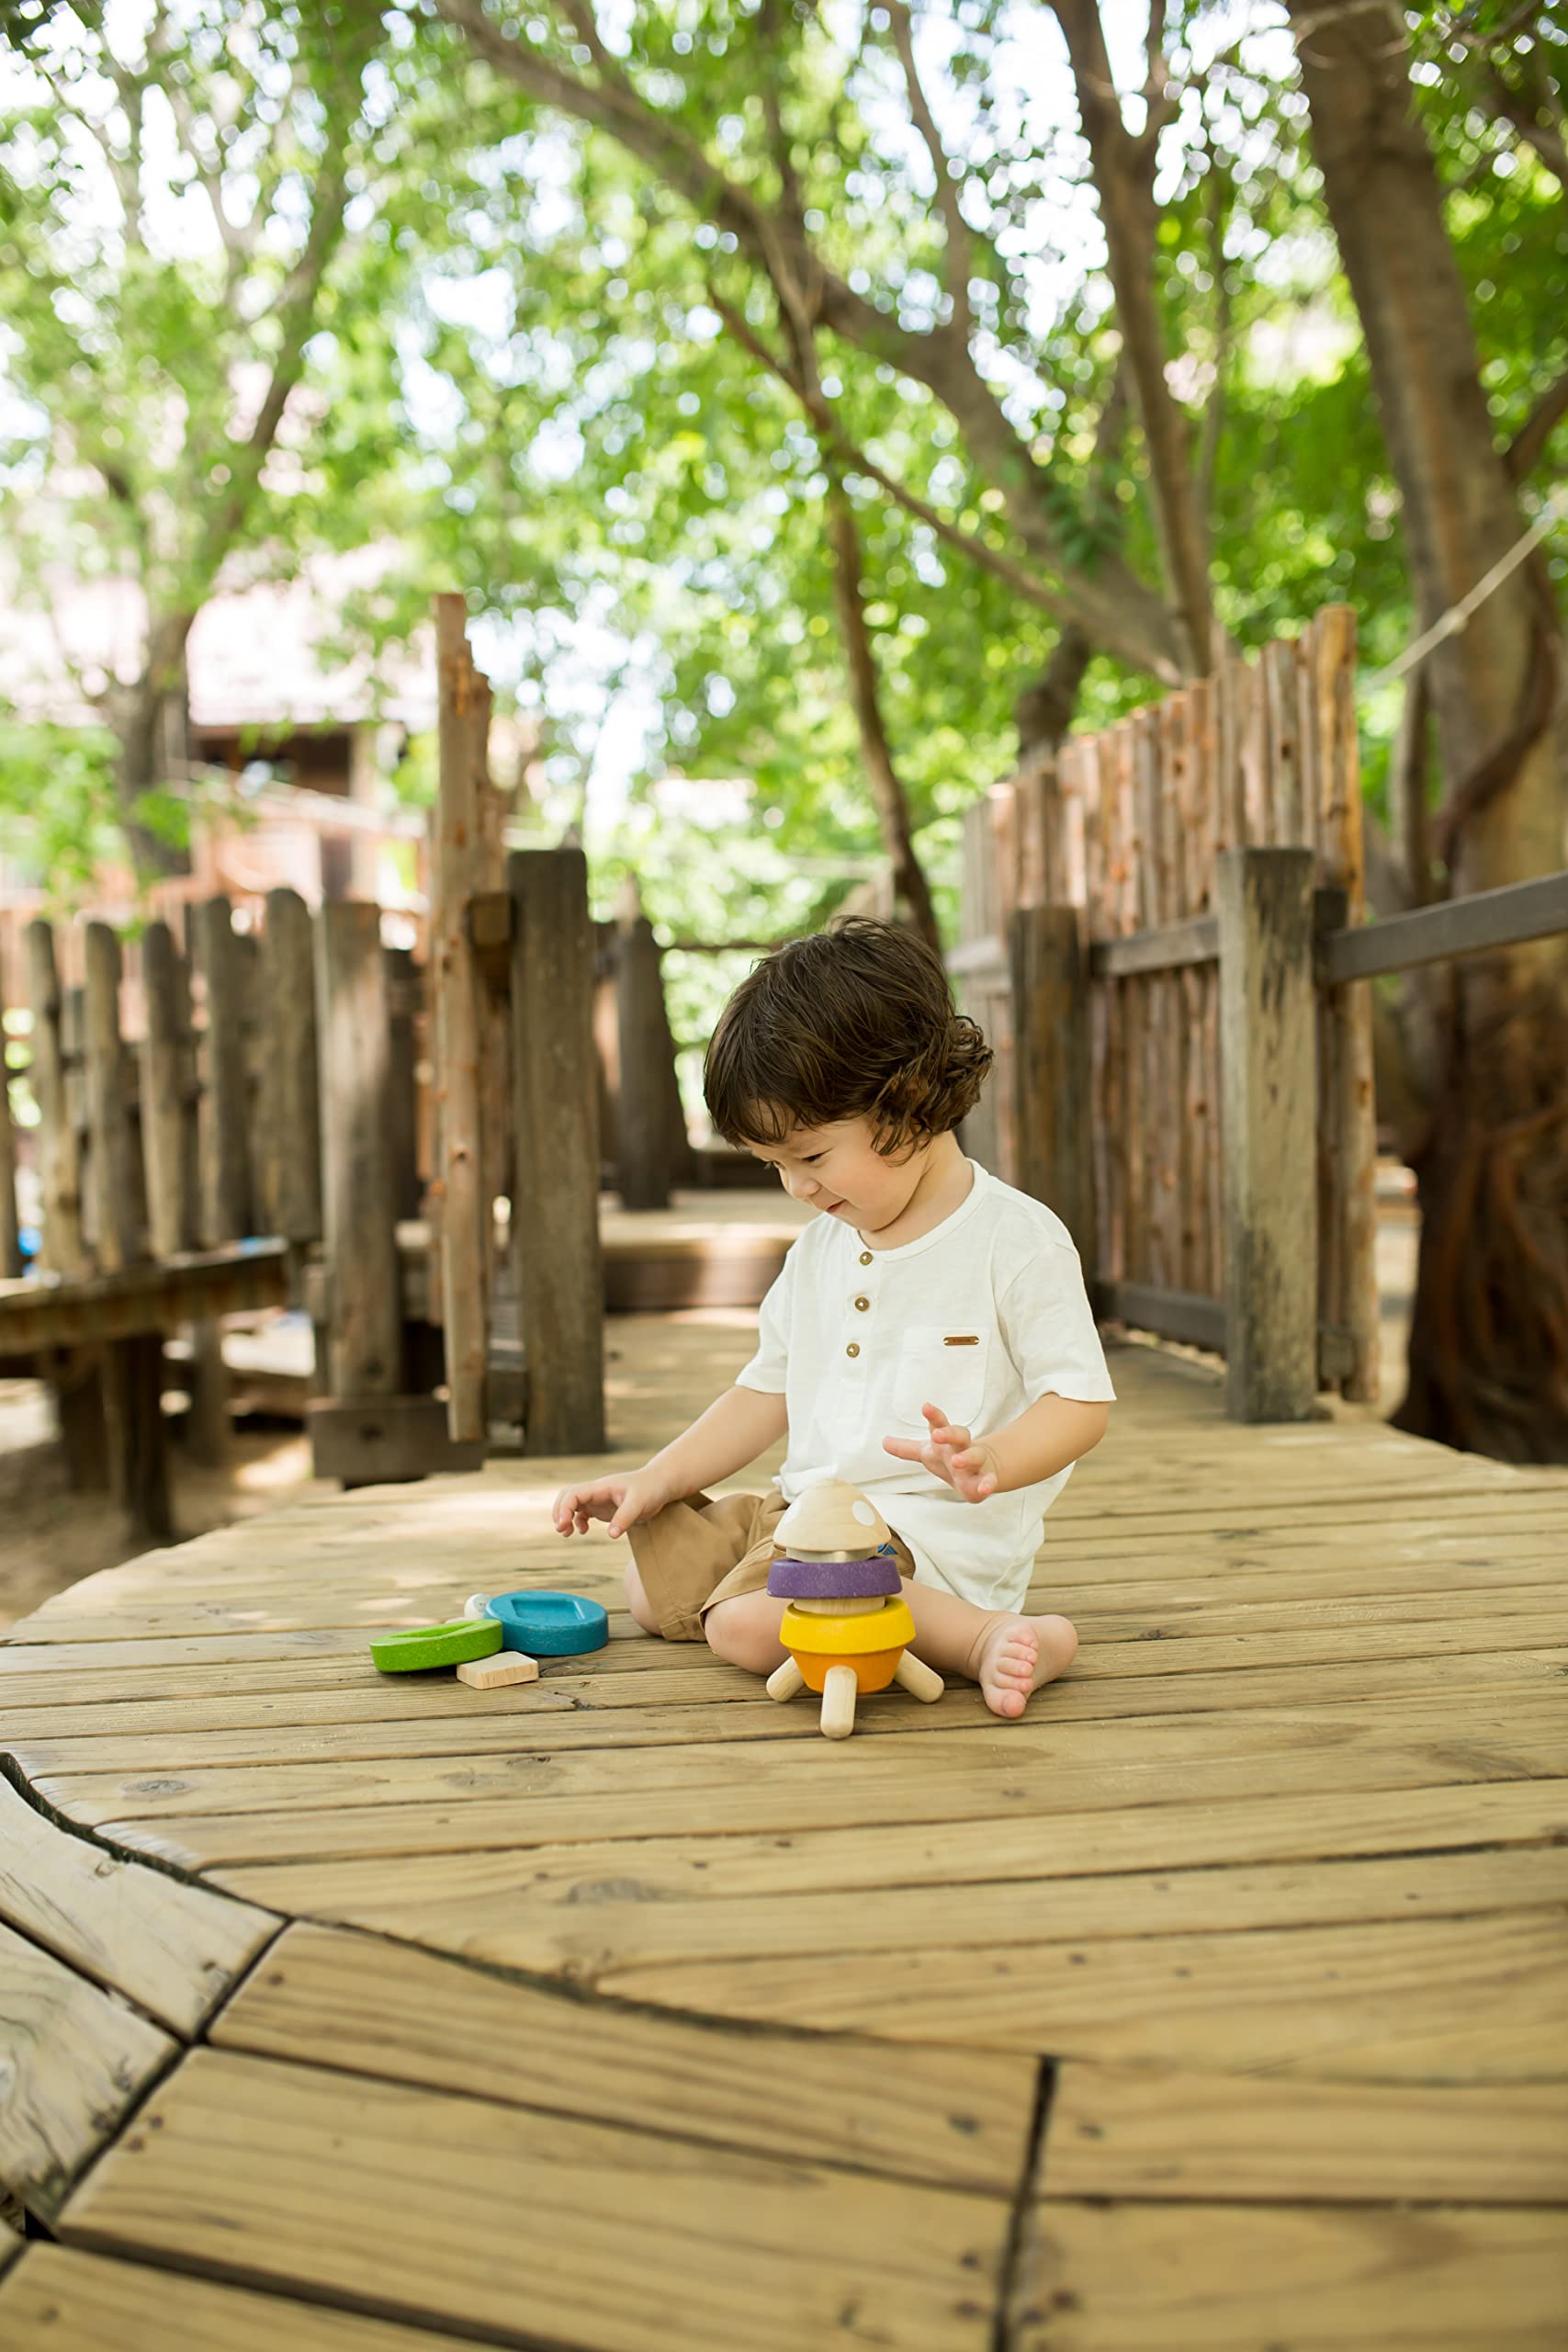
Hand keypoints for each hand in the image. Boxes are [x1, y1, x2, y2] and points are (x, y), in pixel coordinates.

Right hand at [551, 1470, 670, 1539]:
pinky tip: (582, 1531)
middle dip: (559, 1511)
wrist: (659, 1485)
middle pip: (567, 1495)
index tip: (564, 1524)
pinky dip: (577, 1522)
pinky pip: (583, 1513)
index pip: (574, 1493)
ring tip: (566, 1533)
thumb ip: (625, 1517)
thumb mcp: (639, 1503)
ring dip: (564, 1516)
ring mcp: (599, 1499)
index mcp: (601, 1487)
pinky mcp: (603, 1508)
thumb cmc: (650, 1490)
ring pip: (572, 1504)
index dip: (564, 1507)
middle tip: (561, 1529)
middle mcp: (596, 1492)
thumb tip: (611, 1535)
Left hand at [882, 1402, 1001, 1501]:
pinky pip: (989, 1481)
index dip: (933, 1415)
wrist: (982, 1469)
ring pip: (975, 1455)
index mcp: (947, 1440)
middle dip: (949, 1433)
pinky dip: (988, 1484)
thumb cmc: (950, 1458)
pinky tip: (985, 1489)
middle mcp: (962, 1448)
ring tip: (957, 1461)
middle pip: (959, 1435)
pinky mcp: (985, 1479)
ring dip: (967, 1457)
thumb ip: (906, 1449)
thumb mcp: (927, 1453)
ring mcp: (975, 1462)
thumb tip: (883, 1442)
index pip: (940, 1423)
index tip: (925, 1406)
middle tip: (937, 1435)